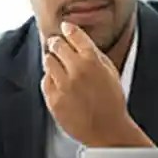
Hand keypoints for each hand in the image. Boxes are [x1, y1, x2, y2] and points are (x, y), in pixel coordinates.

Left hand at [42, 22, 150, 146]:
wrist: (107, 130)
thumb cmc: (112, 103)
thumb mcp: (110, 72)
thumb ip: (95, 54)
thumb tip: (79, 40)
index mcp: (93, 60)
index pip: (74, 34)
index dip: (69, 29)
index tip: (66, 28)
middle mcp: (76, 70)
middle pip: (57, 45)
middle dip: (57, 43)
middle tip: (57, 43)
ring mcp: (63, 85)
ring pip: (48, 60)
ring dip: (52, 60)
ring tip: (60, 66)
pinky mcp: (53, 99)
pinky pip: (45, 81)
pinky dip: (50, 79)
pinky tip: (60, 84)